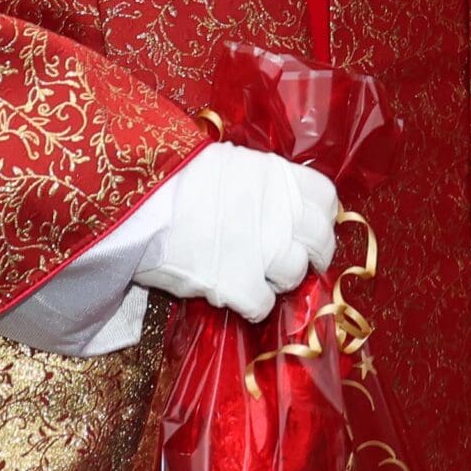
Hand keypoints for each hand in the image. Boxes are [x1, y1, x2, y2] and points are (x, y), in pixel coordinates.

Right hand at [134, 142, 338, 322]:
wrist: (144, 202)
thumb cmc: (181, 177)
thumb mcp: (235, 164)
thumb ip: (266, 185)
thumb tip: (278, 201)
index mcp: (281, 177)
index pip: (326, 199)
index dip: (321, 217)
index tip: (310, 227)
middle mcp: (283, 213)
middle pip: (320, 242)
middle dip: (312, 254)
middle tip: (296, 261)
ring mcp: (265, 252)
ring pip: (294, 276)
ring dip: (279, 279)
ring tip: (256, 274)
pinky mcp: (240, 285)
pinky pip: (263, 305)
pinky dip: (252, 305)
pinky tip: (236, 295)